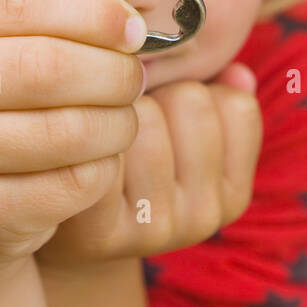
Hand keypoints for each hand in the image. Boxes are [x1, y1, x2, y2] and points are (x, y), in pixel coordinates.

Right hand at [0, 0, 146, 270]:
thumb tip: (130, 14)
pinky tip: (100, 162)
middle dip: (112, 73)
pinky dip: (102, 170)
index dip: (93, 12)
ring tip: (123, 122)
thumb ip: (63, 15)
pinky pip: (67, 184)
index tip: (134, 31)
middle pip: (45, 66)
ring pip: (63, 130)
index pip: (23, 0)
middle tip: (135, 82)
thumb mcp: (12, 46)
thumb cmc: (0, 109)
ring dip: (116, 125)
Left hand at [34, 63, 262, 270]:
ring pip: (144, 117)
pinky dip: (88, 133)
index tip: (170, 109)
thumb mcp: (183, 133)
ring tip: (104, 132)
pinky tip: (80, 150)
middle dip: (157, 94)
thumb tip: (237, 74)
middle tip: (131, 117)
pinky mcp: (103, 231)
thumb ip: (218, 100)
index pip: (236, 105)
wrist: (69, 222)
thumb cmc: (130, 162)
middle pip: (190, 101)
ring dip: (119, 109)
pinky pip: (103, 147)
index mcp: (233, 194)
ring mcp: (154, 228)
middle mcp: (202, 218)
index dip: (195, 92)